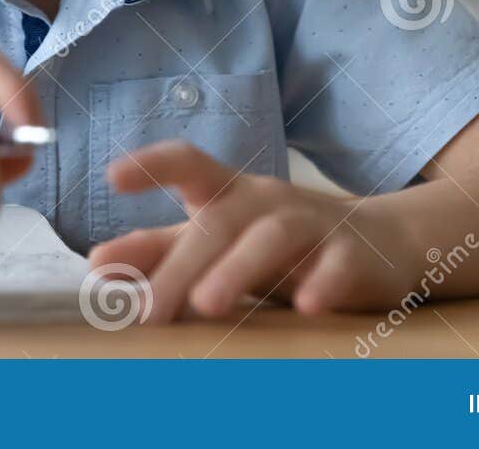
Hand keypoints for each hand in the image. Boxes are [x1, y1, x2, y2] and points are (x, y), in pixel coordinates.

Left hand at [90, 141, 418, 322]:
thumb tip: (96, 263)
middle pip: (219, 222)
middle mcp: (266, 201)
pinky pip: (338, 265)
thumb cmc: (279, 242)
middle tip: (149, 313)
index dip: (152, 165)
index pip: (189, 164)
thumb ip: (158, 251)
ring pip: (272, 237)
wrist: (382, 243)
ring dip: (238, 269)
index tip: (113, 177)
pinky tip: (307, 307)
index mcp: (228, 194)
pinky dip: (323, 283)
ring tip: (207, 304)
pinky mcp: (353, 255)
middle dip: (182, 266)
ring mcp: (312, 224)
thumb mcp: (218, 241)